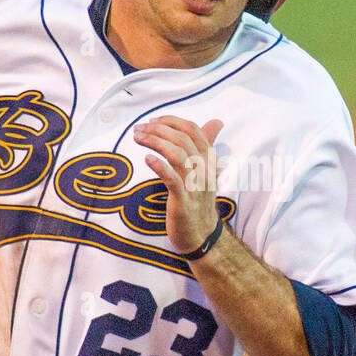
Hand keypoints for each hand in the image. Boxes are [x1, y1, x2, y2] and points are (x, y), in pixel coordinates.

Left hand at [133, 115, 223, 253]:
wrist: (202, 235)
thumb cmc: (199, 200)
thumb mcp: (206, 170)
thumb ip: (207, 145)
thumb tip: (217, 121)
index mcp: (209, 160)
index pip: (193, 130)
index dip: (172, 121)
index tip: (152, 121)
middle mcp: (204, 170)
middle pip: (183, 139)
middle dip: (158, 130)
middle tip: (139, 129)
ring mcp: (195, 186)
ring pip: (177, 155)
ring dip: (155, 142)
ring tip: (138, 138)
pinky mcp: (184, 202)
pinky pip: (173, 180)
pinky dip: (160, 166)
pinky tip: (147, 159)